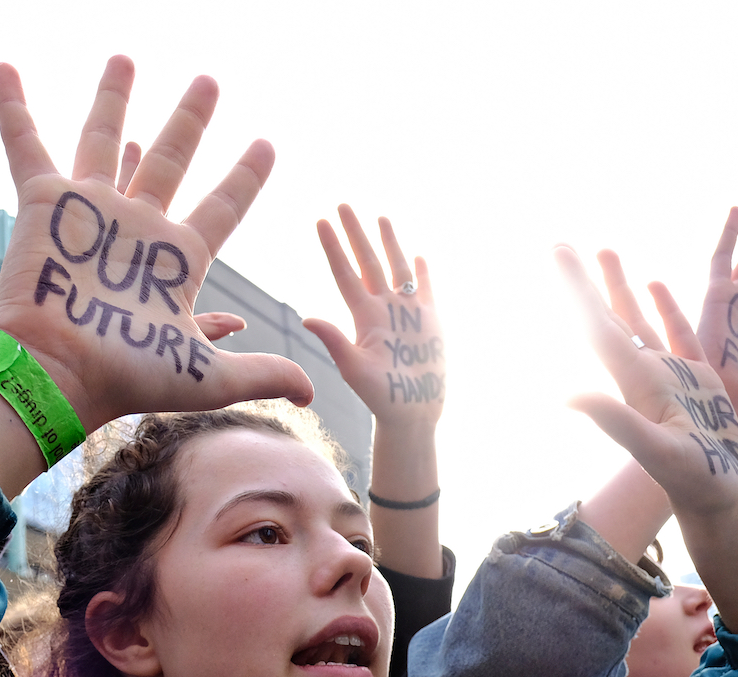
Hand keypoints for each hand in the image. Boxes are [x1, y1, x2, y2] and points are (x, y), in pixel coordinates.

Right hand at [0, 56, 311, 432]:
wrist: (59, 372)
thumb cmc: (128, 375)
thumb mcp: (207, 376)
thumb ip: (259, 372)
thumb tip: (312, 391)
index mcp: (177, 259)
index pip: (224, 205)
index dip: (247, 176)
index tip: (268, 144)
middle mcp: (137, 227)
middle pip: (171, 158)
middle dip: (190, 120)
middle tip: (209, 82)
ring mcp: (91, 210)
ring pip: (105, 139)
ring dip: (113, 98)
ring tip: (126, 57)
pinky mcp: (44, 203)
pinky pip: (26, 144)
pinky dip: (12, 108)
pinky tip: (4, 68)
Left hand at [304, 206, 442, 432]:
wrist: (412, 413)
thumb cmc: (380, 397)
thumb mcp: (354, 369)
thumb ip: (335, 342)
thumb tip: (307, 318)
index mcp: (363, 317)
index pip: (345, 273)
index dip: (333, 247)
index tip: (320, 221)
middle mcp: (383, 309)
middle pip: (368, 262)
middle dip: (357, 233)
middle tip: (343, 203)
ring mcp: (407, 313)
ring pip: (396, 268)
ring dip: (389, 243)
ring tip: (380, 217)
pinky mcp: (430, 321)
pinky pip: (425, 290)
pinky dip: (422, 272)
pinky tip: (417, 255)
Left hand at [560, 246, 737, 519]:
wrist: (720, 499)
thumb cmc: (692, 480)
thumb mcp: (653, 449)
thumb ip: (614, 420)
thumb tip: (566, 394)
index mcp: (633, 380)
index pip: (597, 325)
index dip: (577, 289)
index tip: (557, 254)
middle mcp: (644, 373)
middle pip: (608, 316)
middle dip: (586, 280)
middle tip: (561, 245)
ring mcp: (669, 375)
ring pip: (638, 319)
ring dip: (619, 287)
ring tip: (605, 250)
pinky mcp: (697, 379)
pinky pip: (677, 332)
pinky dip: (665, 307)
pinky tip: (655, 283)